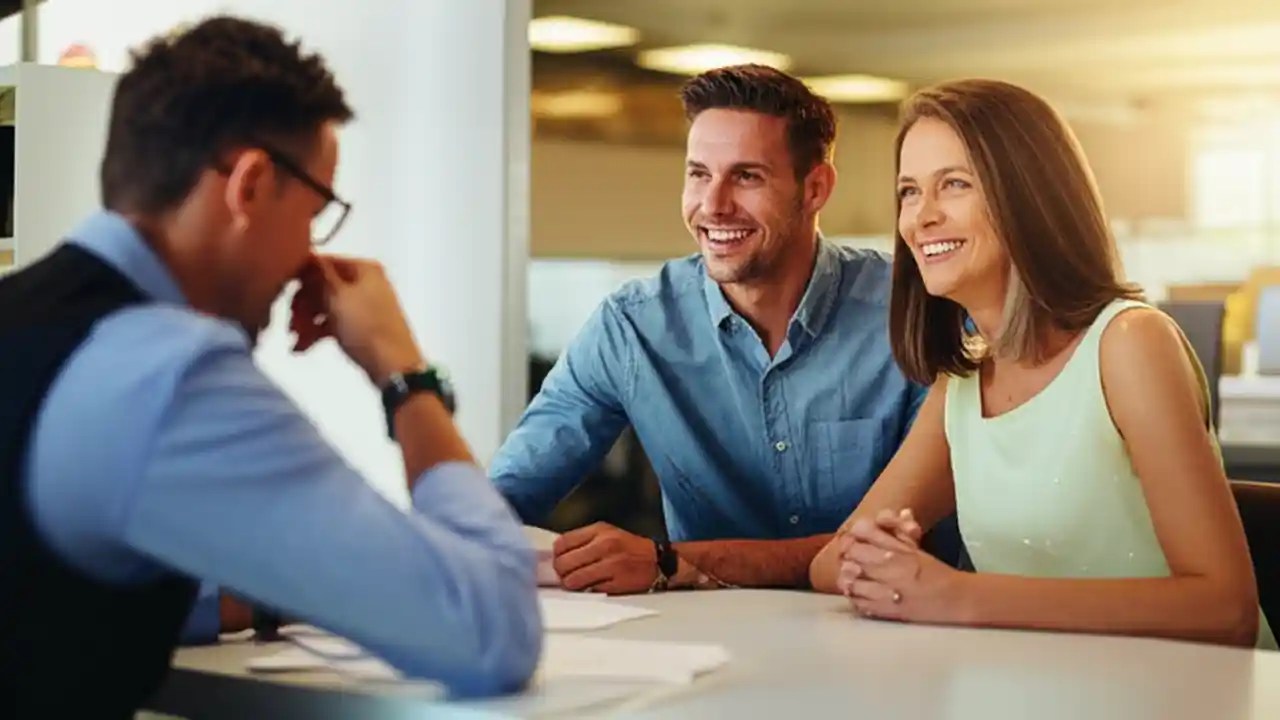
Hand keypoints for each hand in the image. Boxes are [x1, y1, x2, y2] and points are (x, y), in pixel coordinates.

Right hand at [289, 254, 423, 384]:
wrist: (393, 366)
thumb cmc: (366, 329)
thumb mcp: (337, 297)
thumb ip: (318, 275)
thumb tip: (306, 254)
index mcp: (364, 269)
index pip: (323, 264)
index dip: (301, 280)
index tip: (285, 296)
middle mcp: (366, 282)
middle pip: (323, 287)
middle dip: (303, 307)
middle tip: (292, 324)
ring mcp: (366, 305)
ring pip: (327, 307)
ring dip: (307, 323)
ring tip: (297, 341)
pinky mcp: (364, 326)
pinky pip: (335, 323)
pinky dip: (319, 332)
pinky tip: (303, 347)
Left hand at [551, 522, 657, 594]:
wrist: (658, 561)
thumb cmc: (629, 548)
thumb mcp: (607, 533)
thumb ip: (584, 540)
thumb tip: (558, 554)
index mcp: (599, 531)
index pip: (563, 543)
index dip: (556, 555)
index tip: (560, 560)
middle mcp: (604, 545)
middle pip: (564, 563)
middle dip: (561, 572)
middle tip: (566, 575)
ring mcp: (610, 565)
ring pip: (573, 580)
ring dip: (572, 584)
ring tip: (578, 583)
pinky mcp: (616, 583)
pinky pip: (589, 590)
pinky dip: (587, 590)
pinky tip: (593, 586)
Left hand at [840, 516, 967, 623]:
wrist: (956, 599)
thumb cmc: (935, 573)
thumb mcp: (916, 548)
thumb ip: (902, 530)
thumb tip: (901, 512)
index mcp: (898, 548)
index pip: (861, 531)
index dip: (853, 536)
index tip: (854, 542)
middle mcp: (891, 566)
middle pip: (852, 554)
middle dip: (848, 556)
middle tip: (850, 561)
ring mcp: (887, 590)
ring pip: (851, 580)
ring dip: (849, 579)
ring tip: (853, 579)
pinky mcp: (887, 610)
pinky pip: (859, 603)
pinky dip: (855, 598)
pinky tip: (859, 595)